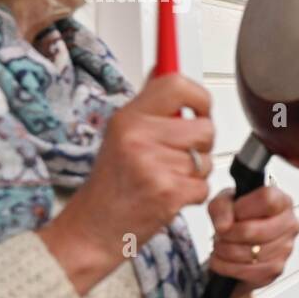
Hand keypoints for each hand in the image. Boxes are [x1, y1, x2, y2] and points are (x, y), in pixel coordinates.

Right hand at [40, 74, 213, 294]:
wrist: (92, 229)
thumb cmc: (111, 184)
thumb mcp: (120, 135)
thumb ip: (149, 105)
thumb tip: (164, 68)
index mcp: (129, 118)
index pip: (177, 84)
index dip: (199, 98)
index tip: (197, 111)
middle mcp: (139, 136)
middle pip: (205, 127)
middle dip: (200, 146)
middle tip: (176, 157)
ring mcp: (153, 164)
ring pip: (206, 159)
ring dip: (194, 173)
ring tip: (165, 179)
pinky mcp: (168, 192)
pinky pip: (204, 186)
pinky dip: (192, 195)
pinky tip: (167, 196)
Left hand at [205, 185, 298, 290]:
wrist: (237, 246)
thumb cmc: (237, 221)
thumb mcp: (223, 204)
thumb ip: (221, 207)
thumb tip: (225, 225)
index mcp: (281, 202)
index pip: (267, 200)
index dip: (243, 208)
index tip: (233, 213)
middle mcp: (289, 224)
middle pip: (254, 230)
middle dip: (228, 235)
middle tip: (223, 233)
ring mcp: (286, 248)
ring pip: (249, 253)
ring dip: (226, 252)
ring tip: (222, 246)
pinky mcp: (277, 269)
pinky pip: (249, 271)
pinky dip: (229, 267)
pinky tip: (224, 260)